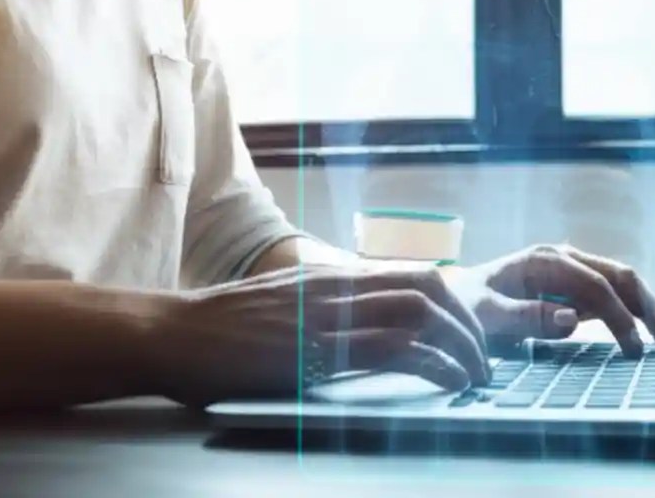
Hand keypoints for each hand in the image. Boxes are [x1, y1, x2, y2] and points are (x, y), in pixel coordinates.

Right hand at [139, 263, 488, 405]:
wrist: (171, 333)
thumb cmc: (218, 330)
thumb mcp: (282, 308)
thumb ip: (323, 311)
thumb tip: (359, 330)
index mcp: (331, 278)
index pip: (413, 274)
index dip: (453, 302)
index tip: (468, 334)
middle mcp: (336, 287)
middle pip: (428, 287)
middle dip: (468, 323)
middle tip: (482, 358)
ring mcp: (328, 314)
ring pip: (420, 312)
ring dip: (460, 345)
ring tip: (475, 375)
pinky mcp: (316, 347)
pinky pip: (392, 348)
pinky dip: (433, 362)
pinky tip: (448, 381)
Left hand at [448, 244, 654, 356]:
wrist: (452, 300)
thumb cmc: (465, 308)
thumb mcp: (485, 316)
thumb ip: (524, 317)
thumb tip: (572, 319)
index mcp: (544, 260)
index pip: (595, 285)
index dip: (619, 317)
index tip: (635, 349)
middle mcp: (564, 259)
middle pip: (619, 278)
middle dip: (648, 310)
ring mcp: (571, 271)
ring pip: (623, 283)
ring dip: (652, 306)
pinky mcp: (574, 287)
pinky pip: (614, 295)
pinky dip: (640, 308)